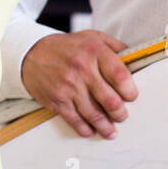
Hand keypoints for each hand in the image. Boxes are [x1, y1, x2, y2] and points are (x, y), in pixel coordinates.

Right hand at [22, 30, 137, 138]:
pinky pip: (76, 121)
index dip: (130, 91)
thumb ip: (115, 47)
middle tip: (122, 115)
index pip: (120, 76)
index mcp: (94, 51)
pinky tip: (91, 130)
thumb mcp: (92, 37)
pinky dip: (86, 129)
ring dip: (106, 127)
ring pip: (95, 115)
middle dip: (120, 114)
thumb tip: (136, 59)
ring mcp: (69, 86)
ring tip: (111, 131)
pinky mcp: (58, 100)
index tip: (131, 96)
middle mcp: (82, 69)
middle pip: (111, 101)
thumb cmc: (66, 47)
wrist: (31, 54)